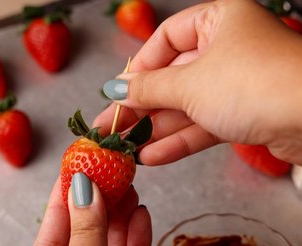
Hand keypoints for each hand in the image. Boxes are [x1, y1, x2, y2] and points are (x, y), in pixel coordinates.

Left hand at [34, 174, 151, 245]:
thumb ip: (85, 228)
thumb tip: (85, 187)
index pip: (56, 214)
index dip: (68, 184)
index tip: (79, 159)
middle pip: (87, 219)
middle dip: (102, 192)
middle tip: (111, 167)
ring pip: (111, 233)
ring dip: (123, 209)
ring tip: (129, 186)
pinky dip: (137, 232)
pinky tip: (141, 213)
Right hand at [95, 0, 301, 164]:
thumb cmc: (254, 84)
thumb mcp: (190, 83)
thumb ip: (149, 87)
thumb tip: (114, 88)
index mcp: (218, 21)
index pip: (166, 39)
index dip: (139, 67)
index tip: (117, 91)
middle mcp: (227, 49)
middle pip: (172, 78)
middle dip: (142, 107)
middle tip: (112, 127)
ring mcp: (236, 83)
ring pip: (186, 106)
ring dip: (157, 129)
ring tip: (127, 147)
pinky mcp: (244, 113)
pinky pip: (203, 124)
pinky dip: (179, 141)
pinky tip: (153, 157)